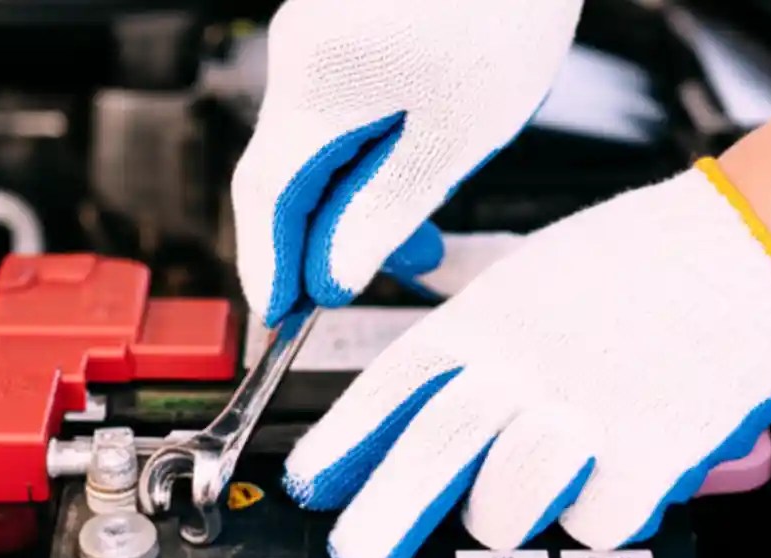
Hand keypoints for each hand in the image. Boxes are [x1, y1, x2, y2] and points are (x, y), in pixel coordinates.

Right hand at [231, 0, 583, 325]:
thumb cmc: (503, 15)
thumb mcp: (451, 139)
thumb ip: (383, 215)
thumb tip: (332, 276)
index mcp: (315, 88)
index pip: (267, 198)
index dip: (269, 265)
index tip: (279, 316)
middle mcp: (297, 56)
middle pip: (281, 173)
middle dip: (316, 239)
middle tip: (357, 284)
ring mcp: (314, 37)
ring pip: (308, 144)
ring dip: (346, 201)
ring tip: (416, 236)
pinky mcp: (339, 31)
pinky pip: (329, 112)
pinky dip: (357, 159)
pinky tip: (405, 175)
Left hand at [282, 159, 770, 557]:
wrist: (742, 249)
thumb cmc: (633, 259)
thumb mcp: (521, 261)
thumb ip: (457, 291)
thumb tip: (407, 295)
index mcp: (485, 322)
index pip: (389, 391)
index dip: (343, 446)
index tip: (313, 487)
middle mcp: (524, 368)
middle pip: (431, 458)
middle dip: (382, 521)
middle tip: (360, 557)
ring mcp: (588, 412)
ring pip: (507, 508)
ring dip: (503, 518)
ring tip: (519, 502)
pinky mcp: (653, 451)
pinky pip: (597, 524)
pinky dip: (595, 519)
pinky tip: (608, 484)